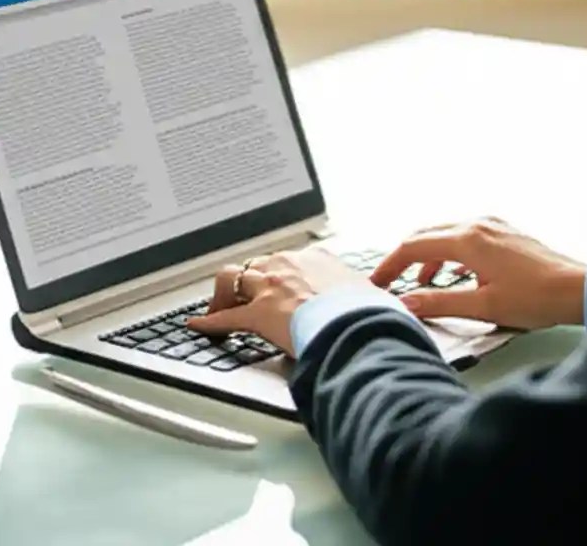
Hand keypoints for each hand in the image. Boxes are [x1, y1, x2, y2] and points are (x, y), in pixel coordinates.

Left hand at [187, 246, 372, 354]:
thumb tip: (388, 310)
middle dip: (246, 283)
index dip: (277, 276)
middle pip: (256, 267)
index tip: (276, 285)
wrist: (359, 326)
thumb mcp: (374, 298)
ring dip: (224, 295)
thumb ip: (368, 299)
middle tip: (242, 298)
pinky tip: (198, 325)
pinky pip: (226, 317)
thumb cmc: (370, 314)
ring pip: (233, 280)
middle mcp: (289, 266)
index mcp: (317, 259)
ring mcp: (271, 288)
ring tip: (218, 307)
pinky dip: (209, 322)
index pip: (286, 262)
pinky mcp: (259, 314)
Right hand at [370, 217, 585, 329]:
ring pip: (445, 234)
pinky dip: (449, 253)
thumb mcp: (482, 306)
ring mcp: (493, 226)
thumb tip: (405, 304)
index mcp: (468, 239)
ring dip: (427, 257)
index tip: (376, 283)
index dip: (390, 266)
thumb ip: (439, 303)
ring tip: (421, 284)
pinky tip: (454, 274)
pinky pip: (465, 236)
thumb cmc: (536, 298)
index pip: (412, 247)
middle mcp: (477, 224)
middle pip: (425, 236)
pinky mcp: (504, 233)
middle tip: (390, 283)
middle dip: (404, 260)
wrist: (579, 289)